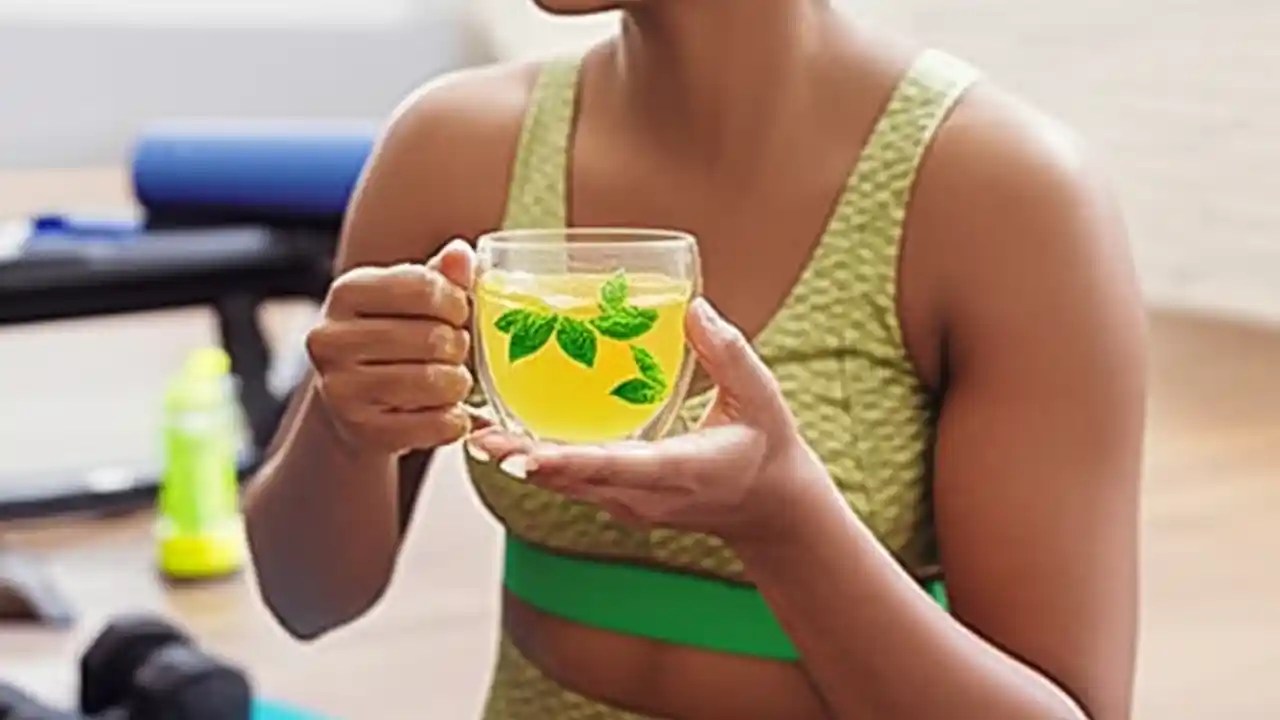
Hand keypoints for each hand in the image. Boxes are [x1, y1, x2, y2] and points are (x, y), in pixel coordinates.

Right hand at [307, 239, 476, 454]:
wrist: (354, 404)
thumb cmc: (392, 340)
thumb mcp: (409, 301)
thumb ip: (440, 276)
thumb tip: (462, 254)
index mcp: (346, 293)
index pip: (421, 286)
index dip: (456, 302)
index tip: (459, 313)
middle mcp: (331, 340)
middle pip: (431, 337)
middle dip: (458, 346)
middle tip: (455, 351)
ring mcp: (341, 389)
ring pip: (433, 382)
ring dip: (459, 384)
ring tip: (453, 381)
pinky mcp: (361, 432)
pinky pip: (434, 425)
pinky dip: (455, 420)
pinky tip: (447, 412)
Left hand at [468, 298, 827, 543]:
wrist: (771, 508)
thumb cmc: (767, 447)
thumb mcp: (759, 396)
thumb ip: (727, 352)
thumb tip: (694, 308)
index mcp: (678, 470)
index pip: (615, 467)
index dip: (567, 461)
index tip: (525, 453)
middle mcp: (644, 495)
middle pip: (573, 481)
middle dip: (523, 458)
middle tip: (478, 434)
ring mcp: (628, 504)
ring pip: (565, 485)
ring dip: (521, 459)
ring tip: (476, 431)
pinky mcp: (619, 500)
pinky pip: (573, 482)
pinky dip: (539, 462)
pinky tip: (507, 434)